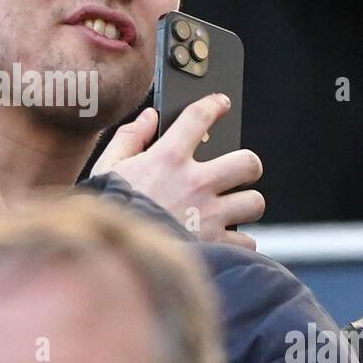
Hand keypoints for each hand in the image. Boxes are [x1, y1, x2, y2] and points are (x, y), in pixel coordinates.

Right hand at [92, 93, 264, 248]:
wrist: (111, 258)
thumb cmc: (108, 212)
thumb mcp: (108, 169)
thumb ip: (129, 138)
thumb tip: (149, 116)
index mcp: (167, 158)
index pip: (199, 117)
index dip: (215, 104)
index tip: (222, 104)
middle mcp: (195, 183)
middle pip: (248, 162)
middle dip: (247, 167)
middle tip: (237, 173)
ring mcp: (209, 215)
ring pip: (254, 202)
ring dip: (245, 205)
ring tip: (231, 209)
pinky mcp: (216, 245)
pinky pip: (246, 241)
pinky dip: (237, 242)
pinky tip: (223, 240)